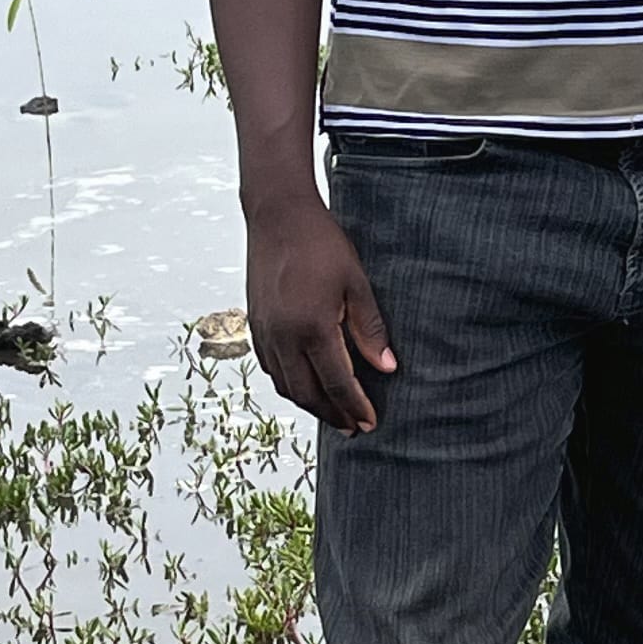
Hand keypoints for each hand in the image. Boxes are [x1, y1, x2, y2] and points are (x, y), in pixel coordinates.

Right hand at [247, 194, 393, 430]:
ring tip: (333, 413)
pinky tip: (306, 384)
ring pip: (286, 385)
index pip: (338, 383)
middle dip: (333, 415)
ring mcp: (265, 332)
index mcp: (313, 327)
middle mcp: (283, 336)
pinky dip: (290, 384)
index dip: (355, 407)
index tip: (370, 423)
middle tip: (354, 427)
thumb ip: (370, 329)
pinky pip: (272, 368)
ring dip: (310, 404)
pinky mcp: (254, 325)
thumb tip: (387, 367)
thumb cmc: (321, 244)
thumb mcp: (356, 283)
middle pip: (309, 394)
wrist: (277, 215)